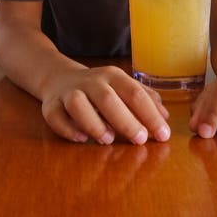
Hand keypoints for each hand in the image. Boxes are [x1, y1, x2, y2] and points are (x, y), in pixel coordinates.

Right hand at [41, 64, 170, 144]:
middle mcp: (91, 81)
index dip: (150, 115)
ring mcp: (68, 92)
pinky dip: (67, 129)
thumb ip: (145, 100)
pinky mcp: (50, 105)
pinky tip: (82, 139)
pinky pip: (55, 116)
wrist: (60, 78)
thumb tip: (165, 117)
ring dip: (93, 123)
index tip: (163, 135)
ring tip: (108, 140)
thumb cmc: (101, 89)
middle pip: (107, 98)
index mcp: (113, 76)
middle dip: (126, 120)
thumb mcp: (124, 88)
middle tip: (140, 140)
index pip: (134, 93)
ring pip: (78, 104)